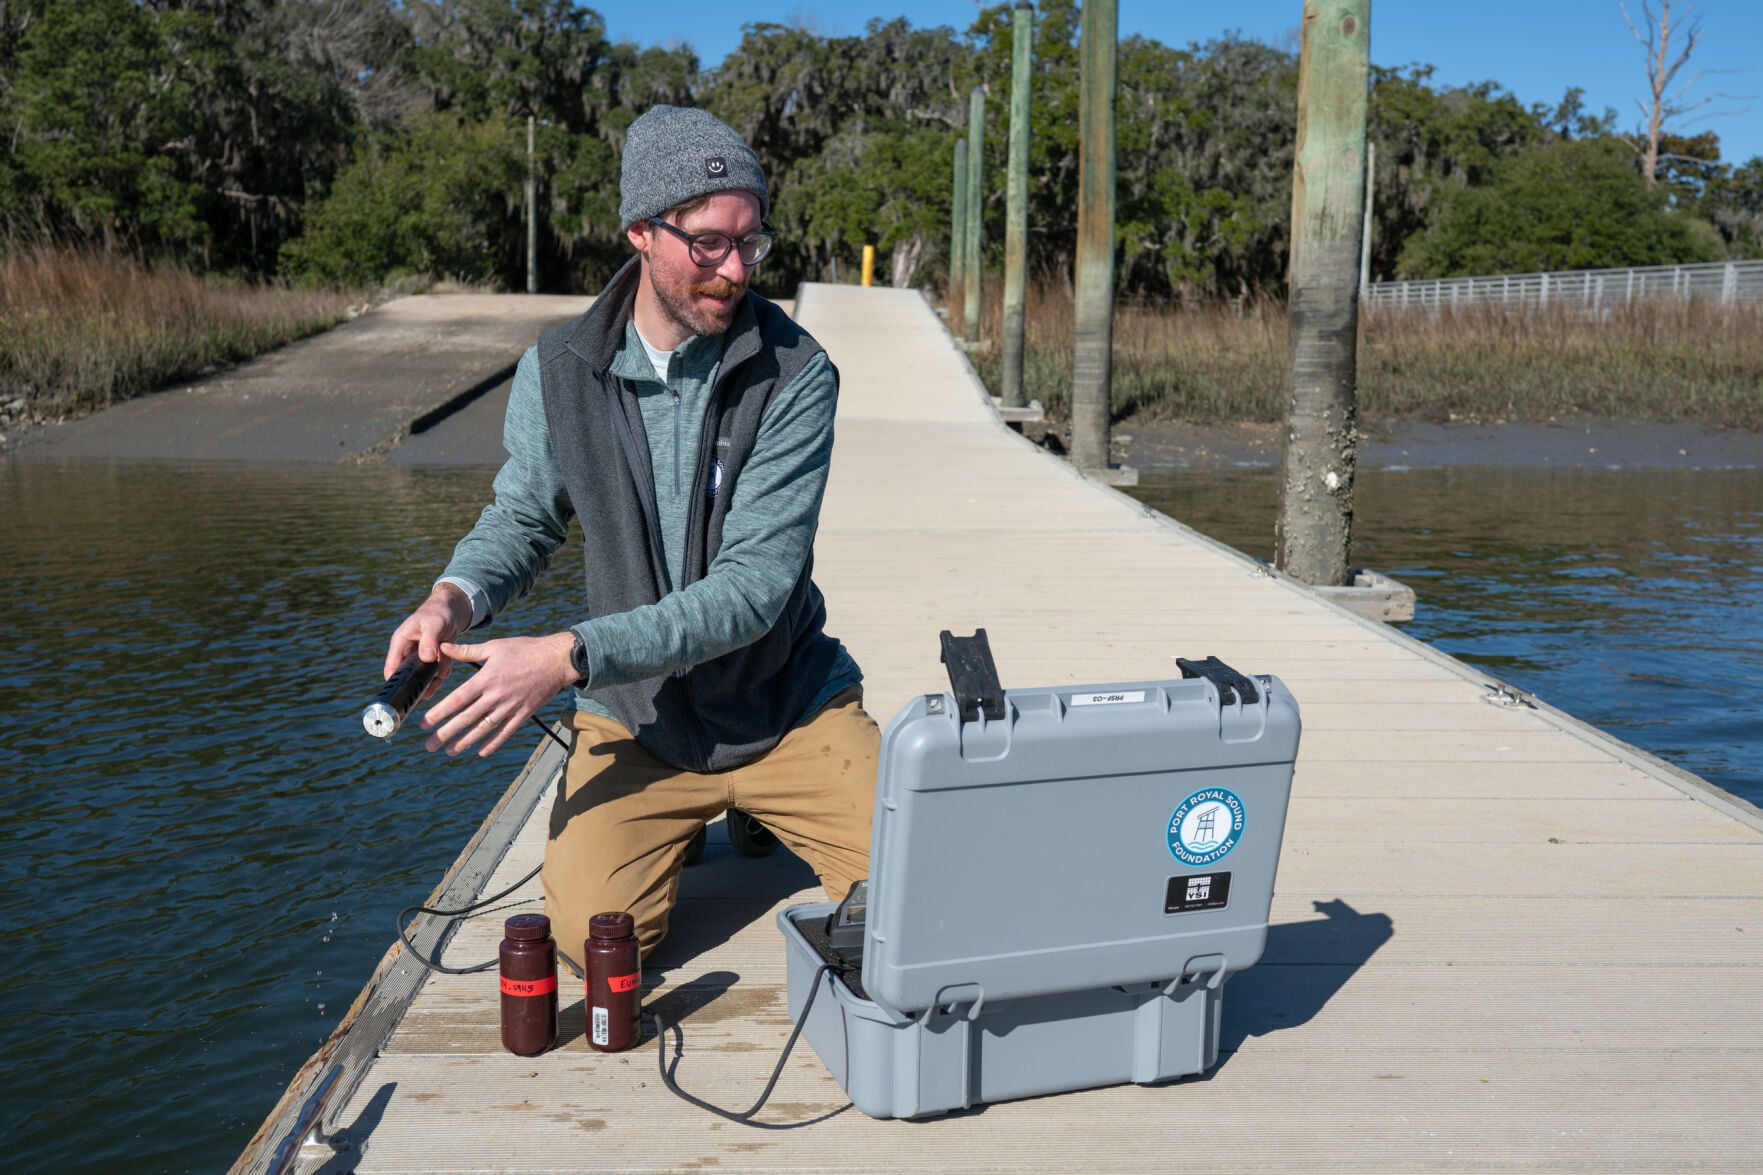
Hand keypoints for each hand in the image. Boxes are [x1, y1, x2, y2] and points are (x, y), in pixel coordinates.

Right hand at [384, 584, 472, 698]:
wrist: (450, 611)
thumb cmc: (437, 613)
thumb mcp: (433, 625)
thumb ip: (429, 641)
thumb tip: (426, 658)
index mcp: (400, 642)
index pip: (391, 666)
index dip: (394, 682)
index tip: (401, 694)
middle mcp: (408, 652)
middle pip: (407, 676)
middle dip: (416, 684)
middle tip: (425, 693)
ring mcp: (419, 657)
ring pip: (423, 677)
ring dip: (432, 680)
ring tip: (439, 676)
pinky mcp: (432, 660)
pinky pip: (436, 672)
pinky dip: (442, 672)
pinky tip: (445, 668)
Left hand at [420, 632, 576, 756]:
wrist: (557, 659)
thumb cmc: (525, 649)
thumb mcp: (495, 647)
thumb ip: (468, 651)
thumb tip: (443, 647)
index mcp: (487, 678)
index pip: (458, 699)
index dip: (440, 712)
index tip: (424, 723)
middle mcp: (497, 695)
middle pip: (467, 718)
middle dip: (446, 733)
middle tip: (429, 745)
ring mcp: (511, 706)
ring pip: (484, 728)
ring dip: (465, 742)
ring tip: (449, 751)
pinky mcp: (524, 713)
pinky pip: (506, 732)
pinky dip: (493, 743)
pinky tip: (480, 752)